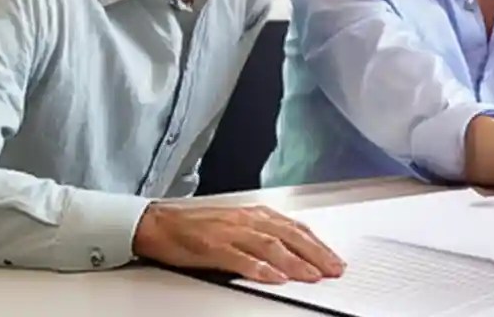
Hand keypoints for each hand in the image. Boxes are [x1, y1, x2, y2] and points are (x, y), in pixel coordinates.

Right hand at [132, 203, 344, 283]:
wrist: (160, 224)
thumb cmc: (197, 226)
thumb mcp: (237, 224)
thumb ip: (262, 234)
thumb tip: (291, 251)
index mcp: (254, 214)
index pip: (294, 228)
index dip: (317, 244)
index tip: (334, 258)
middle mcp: (247, 220)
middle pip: (289, 236)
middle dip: (315, 254)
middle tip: (334, 270)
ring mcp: (231, 233)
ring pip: (270, 246)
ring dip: (295, 262)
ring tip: (312, 276)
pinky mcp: (213, 247)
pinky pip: (241, 259)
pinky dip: (260, 269)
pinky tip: (276, 278)